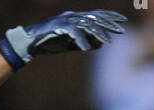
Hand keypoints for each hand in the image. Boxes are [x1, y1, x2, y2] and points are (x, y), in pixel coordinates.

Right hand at [0, 10, 124, 69]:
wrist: (31, 43)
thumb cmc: (50, 43)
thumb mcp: (71, 44)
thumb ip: (86, 42)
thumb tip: (101, 44)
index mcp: (76, 18)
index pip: (97, 15)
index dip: (110, 18)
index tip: (122, 23)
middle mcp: (72, 16)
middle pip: (95, 18)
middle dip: (109, 23)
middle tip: (121, 30)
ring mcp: (65, 20)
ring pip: (86, 25)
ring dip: (98, 34)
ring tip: (107, 42)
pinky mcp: (58, 27)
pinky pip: (73, 33)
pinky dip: (81, 40)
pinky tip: (88, 49)